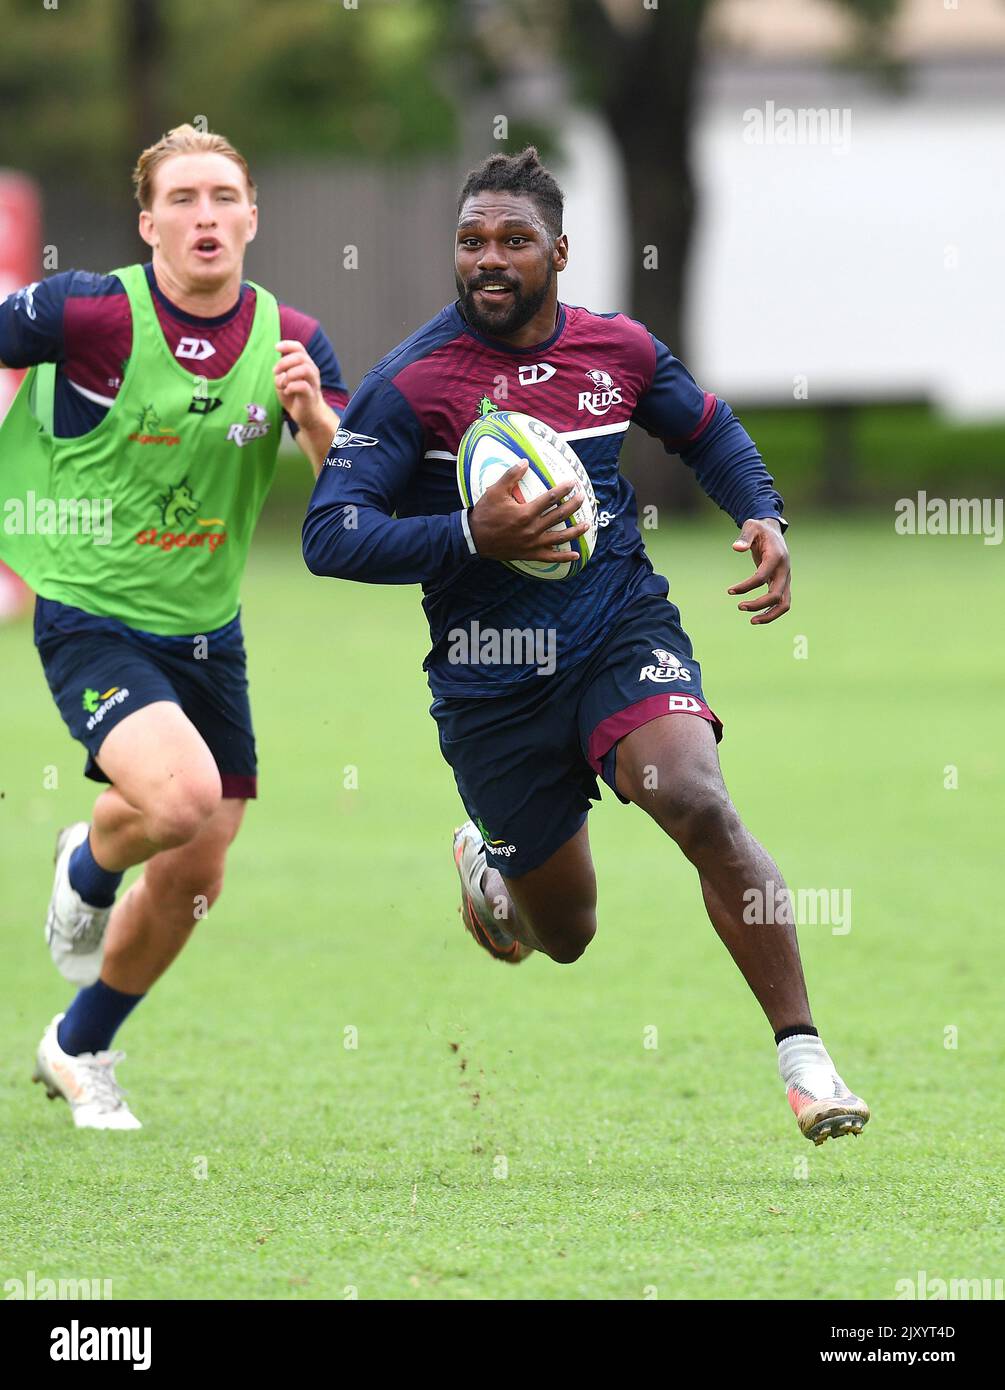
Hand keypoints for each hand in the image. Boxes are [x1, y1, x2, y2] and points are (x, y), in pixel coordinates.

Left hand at [274, 339, 323, 427]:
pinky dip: (291, 387)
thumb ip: (280, 372)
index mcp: (304, 364)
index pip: (299, 348)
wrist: (306, 414)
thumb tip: (278, 370)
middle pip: (300, 357)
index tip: (276, 347)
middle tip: (275, 372)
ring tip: (282, 384)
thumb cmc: (294, 395)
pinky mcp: (311, 395)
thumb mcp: (283, 380)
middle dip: (284, 362)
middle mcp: (311, 370)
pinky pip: (303, 386)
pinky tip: (287, 391)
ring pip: (304, 369)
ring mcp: (313, 382)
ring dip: (289, 374)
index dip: (287, 345)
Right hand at [468, 460, 589, 563]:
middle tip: (582, 498)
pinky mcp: (530, 554)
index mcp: (525, 513)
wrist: (474, 539)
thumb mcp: (495, 491)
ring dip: (575, 531)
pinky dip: (564, 557)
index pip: (550, 499)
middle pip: (559, 516)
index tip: (572, 483)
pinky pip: (550, 557)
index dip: (563, 489)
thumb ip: (511, 476)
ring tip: (587, 524)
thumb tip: (525, 461)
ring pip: (559, 537)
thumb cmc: (485, 514)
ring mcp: (533, 543)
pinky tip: (576, 555)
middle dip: (573, 506)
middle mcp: (532, 529)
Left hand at [728, 517, 790, 623]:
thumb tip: (736, 548)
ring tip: (752, 621)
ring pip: (784, 604)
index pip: (762, 577)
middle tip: (739, 606)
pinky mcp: (783, 583)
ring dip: (770, 615)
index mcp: (776, 557)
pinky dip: (771, 612)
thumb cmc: (760, 530)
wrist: (773, 531)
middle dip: (758, 604)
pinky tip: (756, 616)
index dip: (745, 586)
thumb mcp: (751, 527)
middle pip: (776, 595)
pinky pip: (781, 603)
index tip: (730, 591)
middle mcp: (784, 570)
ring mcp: (786, 578)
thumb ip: (745, 537)